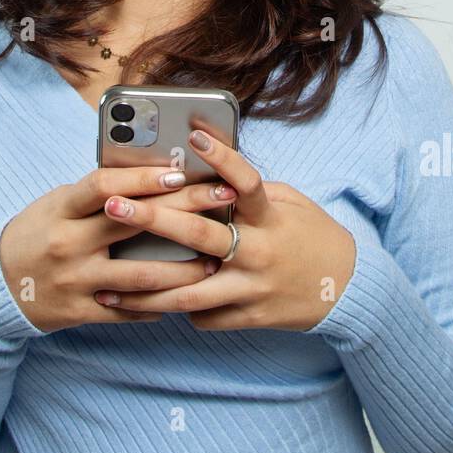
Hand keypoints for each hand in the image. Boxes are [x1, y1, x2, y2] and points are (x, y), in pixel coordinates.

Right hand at [0, 164, 237, 332]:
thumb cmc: (37, 232)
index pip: (106, 187)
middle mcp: (69, 244)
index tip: (182, 172)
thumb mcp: (57, 203)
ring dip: (184, 268)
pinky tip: (186, 294)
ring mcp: (77, 281)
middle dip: (184, 211)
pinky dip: (160, 302)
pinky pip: (130, 310)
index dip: (145, 178)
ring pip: (141, 276)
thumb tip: (150, 173)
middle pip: (135, 225)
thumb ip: (96, 193)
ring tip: (215, 259)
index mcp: (62, 209)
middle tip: (222, 199)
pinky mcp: (82, 312)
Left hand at [92, 127, 356, 331]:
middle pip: (198, 235)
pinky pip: (203, 317)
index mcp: (270, 217)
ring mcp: (252, 288)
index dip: (221, 156)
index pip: (245, 181)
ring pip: (189, 292)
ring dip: (145, 290)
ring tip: (107, 286)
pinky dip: (177, 308)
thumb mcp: (290, 203)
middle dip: (152, 218)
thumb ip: (250, 192)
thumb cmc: (312, 236)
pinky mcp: (249, 317)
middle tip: (113, 204)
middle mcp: (258, 251)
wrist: (345, 290)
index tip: (192, 135)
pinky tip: (148, 306)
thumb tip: (206, 172)